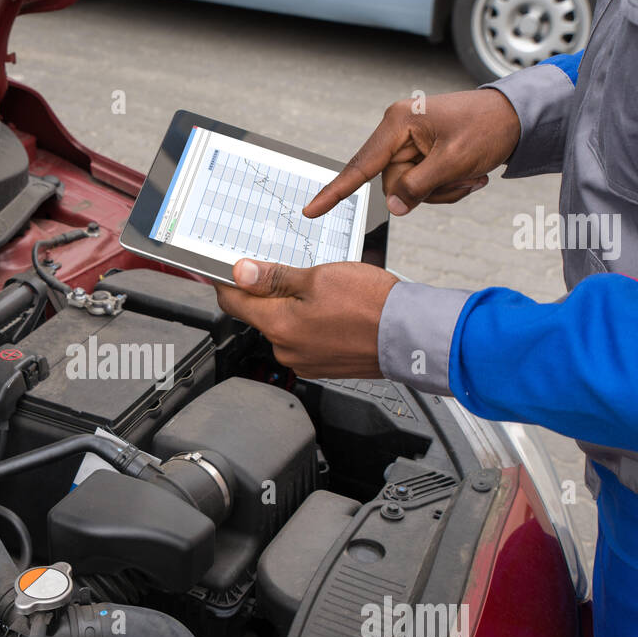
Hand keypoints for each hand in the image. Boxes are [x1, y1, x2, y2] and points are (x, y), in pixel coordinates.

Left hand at [215, 258, 399, 379]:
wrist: (410, 335)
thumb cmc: (372, 306)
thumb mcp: (318, 277)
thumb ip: (275, 277)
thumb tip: (241, 273)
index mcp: (278, 325)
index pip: (233, 303)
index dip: (227, 282)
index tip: (227, 270)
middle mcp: (286, 349)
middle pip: (260, 314)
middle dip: (270, 293)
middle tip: (294, 273)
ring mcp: (304, 361)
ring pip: (285, 327)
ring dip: (294, 309)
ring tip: (326, 294)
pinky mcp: (321, 366)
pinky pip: (305, 340)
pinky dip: (312, 324)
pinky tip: (335, 313)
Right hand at [303, 89, 520, 217]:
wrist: (517, 117)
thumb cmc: (488, 127)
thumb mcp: (454, 161)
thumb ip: (419, 186)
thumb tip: (395, 207)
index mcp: (399, 122)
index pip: (360, 165)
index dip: (335, 191)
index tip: (311, 210)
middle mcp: (398, 130)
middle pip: (392, 182)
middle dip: (427, 191)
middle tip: (463, 179)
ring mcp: (410, 142)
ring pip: (409, 188)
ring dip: (441, 191)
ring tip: (472, 176)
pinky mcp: (422, 151)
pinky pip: (422, 184)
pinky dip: (446, 187)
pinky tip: (470, 174)